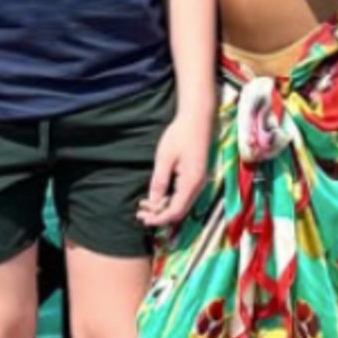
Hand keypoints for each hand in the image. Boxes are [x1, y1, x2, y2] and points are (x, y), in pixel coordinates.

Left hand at [137, 112, 211, 227]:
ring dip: (163, 208)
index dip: (158, 218)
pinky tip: (156, 196)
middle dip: (159, 216)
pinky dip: (169, 199)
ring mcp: (198, 183)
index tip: (142, 218)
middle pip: (179, 212)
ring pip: (181, 205)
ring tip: (143, 205)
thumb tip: (152, 202)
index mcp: (191, 183)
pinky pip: (182, 196)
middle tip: (139, 213)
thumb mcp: (165, 158)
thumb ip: (159, 181)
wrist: (197, 119)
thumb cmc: (180, 135)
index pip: (175, 211)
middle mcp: (198, 187)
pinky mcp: (195, 177)